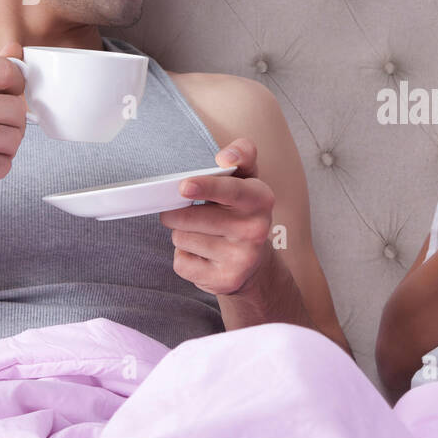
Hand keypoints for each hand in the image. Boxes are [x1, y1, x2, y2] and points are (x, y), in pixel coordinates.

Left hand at [159, 138, 274, 296]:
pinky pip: (182, 263)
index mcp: (261, 199)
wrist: (255, 264)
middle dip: (176, 213)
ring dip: (182, 235)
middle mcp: (256, 230)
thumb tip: (226, 157)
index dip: (207, 187)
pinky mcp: (225, 281)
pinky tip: (203, 255)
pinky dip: (185, 258)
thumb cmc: (242, 212)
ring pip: (182, 239)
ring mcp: (242, 259)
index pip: (232, 190)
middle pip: (191, 218)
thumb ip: (241, 156)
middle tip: (183, 211)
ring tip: (202, 235)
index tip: (184, 186)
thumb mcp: (247, 180)